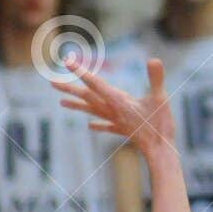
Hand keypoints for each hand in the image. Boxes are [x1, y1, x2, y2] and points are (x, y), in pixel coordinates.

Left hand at [56, 57, 175, 160]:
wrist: (160, 151)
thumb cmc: (161, 125)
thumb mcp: (161, 98)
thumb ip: (156, 79)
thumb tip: (154, 60)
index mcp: (118, 101)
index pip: (95, 83)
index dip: (80, 71)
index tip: (66, 61)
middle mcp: (112, 110)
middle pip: (87, 97)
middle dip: (69, 88)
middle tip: (52, 82)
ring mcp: (116, 121)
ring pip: (92, 111)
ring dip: (77, 105)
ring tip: (62, 102)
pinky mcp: (123, 130)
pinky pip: (106, 126)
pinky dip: (97, 124)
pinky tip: (90, 126)